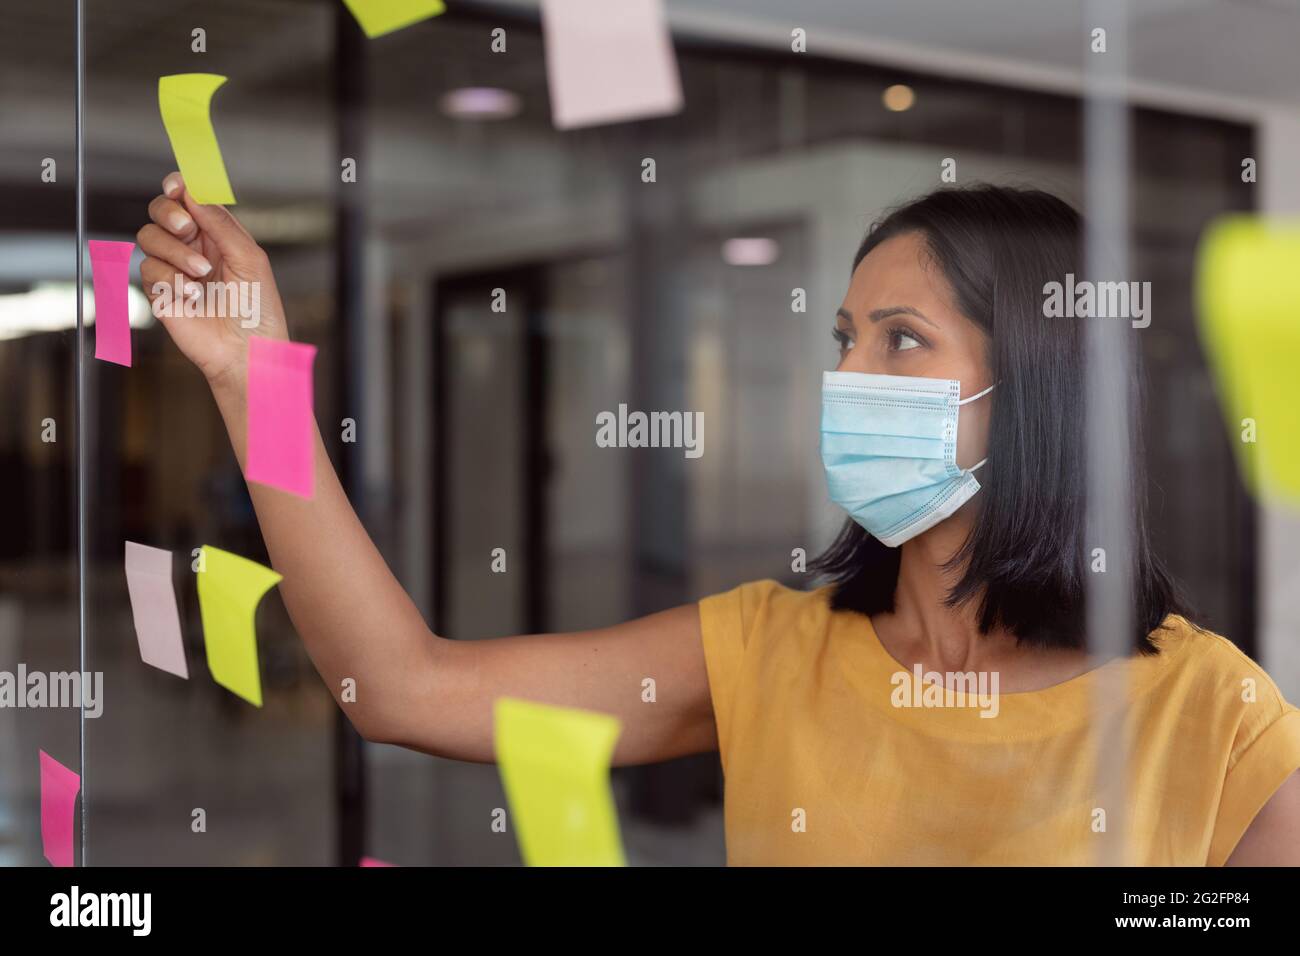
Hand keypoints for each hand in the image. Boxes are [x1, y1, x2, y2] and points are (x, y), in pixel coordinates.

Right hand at [137, 171, 288, 394]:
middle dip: (168, 212)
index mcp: (218, 235)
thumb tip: (193, 191)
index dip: (179, 187)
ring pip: (149, 236)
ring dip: (175, 252)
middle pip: (161, 210)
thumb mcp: (249, 258)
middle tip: (187, 229)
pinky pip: (148, 269)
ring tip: (203, 274)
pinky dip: (170, 279)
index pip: (190, 199)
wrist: (246, 350)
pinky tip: (192, 295)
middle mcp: (194, 247)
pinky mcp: (160, 292)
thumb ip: (220, 223)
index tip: (177, 186)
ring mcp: (174, 268)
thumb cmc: (257, 310)